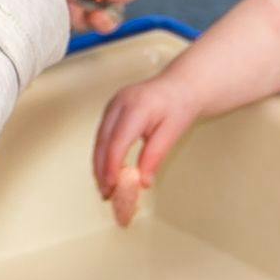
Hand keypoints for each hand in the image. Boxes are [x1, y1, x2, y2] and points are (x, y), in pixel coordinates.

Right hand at [91, 63, 207, 224]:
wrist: (180, 86)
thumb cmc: (179, 105)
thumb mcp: (173, 133)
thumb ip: (155, 156)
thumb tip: (143, 181)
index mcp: (136, 107)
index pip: (117, 141)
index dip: (111, 166)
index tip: (112, 186)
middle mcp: (119, 103)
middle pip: (102, 142)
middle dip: (101, 170)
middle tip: (106, 194)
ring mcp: (112, 105)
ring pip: (98, 140)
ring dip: (99, 165)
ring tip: (106, 187)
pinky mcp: (111, 111)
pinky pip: (102, 135)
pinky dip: (103, 155)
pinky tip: (107, 171)